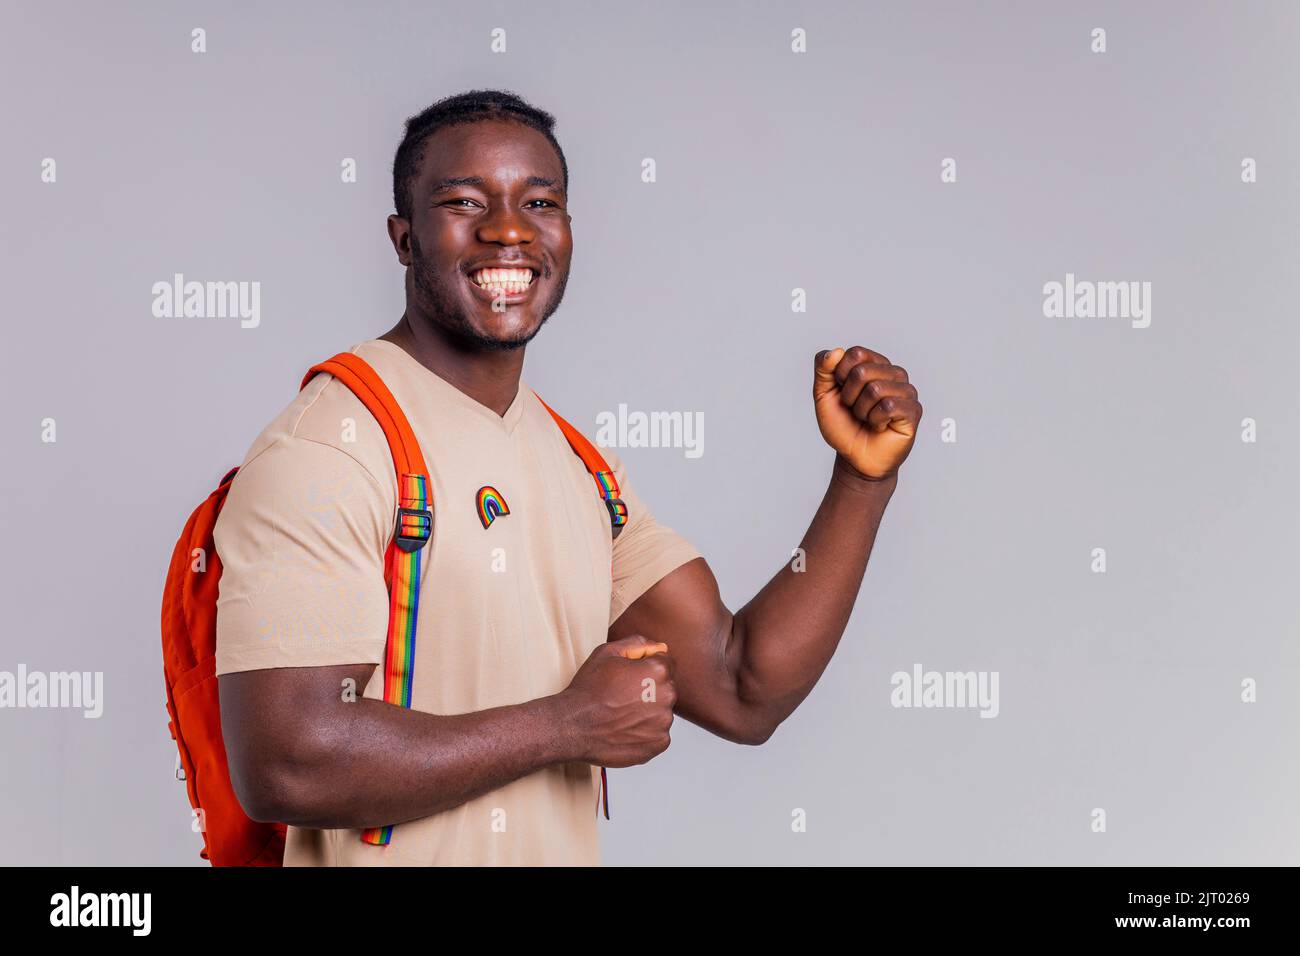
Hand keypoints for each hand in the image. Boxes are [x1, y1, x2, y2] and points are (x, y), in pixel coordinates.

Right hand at [559, 635, 675, 767]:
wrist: (573, 725)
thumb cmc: (588, 689)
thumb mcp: (608, 653)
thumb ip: (639, 644)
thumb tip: (660, 647)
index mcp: (658, 671)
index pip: (665, 663)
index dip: (646, 668)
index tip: (629, 678)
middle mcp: (667, 696)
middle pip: (666, 688)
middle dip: (650, 690)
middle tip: (622, 697)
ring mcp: (664, 722)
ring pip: (662, 712)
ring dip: (647, 711)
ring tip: (622, 714)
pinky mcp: (658, 743)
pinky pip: (658, 733)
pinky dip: (645, 732)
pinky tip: (625, 729)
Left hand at [813, 346, 921, 479]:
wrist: (854, 458)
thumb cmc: (843, 426)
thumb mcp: (823, 396)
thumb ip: (823, 370)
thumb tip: (836, 351)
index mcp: (874, 364)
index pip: (855, 353)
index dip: (840, 376)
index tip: (843, 394)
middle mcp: (893, 373)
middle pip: (862, 371)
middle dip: (849, 397)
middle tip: (856, 410)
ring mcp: (906, 390)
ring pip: (875, 389)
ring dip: (862, 411)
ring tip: (868, 419)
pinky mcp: (913, 410)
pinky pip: (888, 406)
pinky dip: (875, 420)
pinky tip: (880, 426)